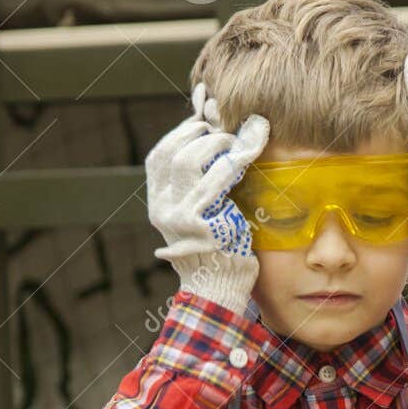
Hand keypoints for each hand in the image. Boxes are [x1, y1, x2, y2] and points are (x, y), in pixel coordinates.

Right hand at [146, 83, 269, 312]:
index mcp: (159, 202)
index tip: (210, 119)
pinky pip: (214, 181)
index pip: (162, 154)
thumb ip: (207, 175)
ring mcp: (177, 217)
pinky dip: (232, 161)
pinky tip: (248, 153)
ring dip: (216, 144)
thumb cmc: (222, 246)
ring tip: (237, 144)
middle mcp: (161, 208)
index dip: (185, 131)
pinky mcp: (198, 225)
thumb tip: (218, 126)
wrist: (222, 289)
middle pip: (172, 152)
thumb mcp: (208, 207)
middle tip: (229, 132)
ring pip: (188, 160)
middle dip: (203, 134)